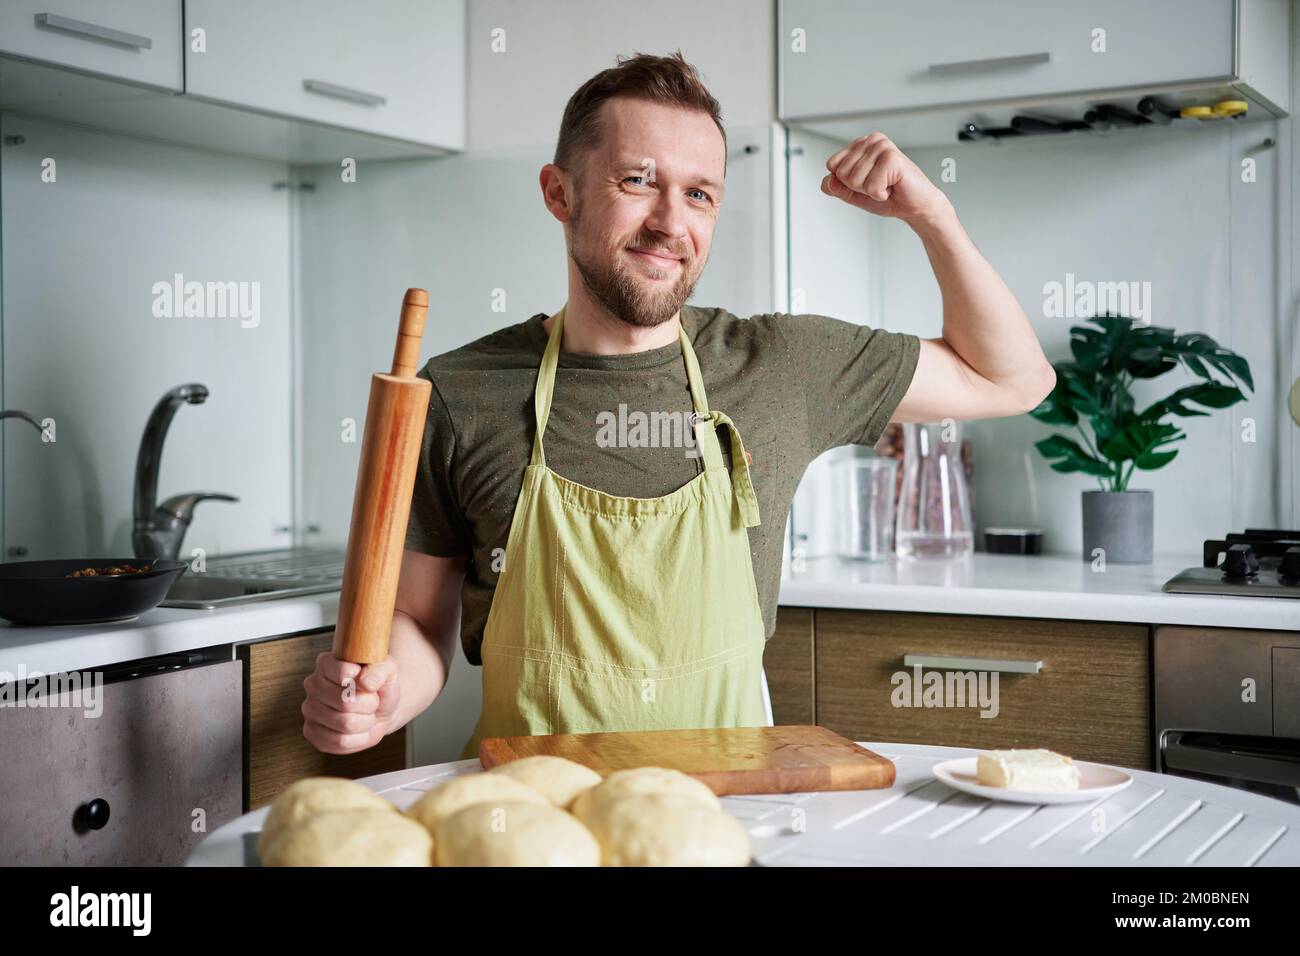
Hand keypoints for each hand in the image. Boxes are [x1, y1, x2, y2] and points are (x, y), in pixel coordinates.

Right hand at [301, 652, 399, 754]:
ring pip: (345, 724)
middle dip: (369, 705)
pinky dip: (358, 739)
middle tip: (372, 701)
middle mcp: (312, 684)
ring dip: (366, 722)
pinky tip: (360, 729)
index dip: (364, 682)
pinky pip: (339, 742)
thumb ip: (380, 670)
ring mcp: (310, 710)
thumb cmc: (380, 685)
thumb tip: (365, 684)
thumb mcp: (388, 670)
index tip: (370, 684)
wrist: (379, 708)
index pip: (344, 672)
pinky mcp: (312, 733)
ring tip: (366, 714)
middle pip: (345, 702)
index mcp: (326, 662)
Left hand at [821, 132, 951, 225]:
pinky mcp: (892, 158)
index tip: (866, 183)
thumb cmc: (888, 196)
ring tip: (887, 185)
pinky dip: (880, 194)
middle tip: (879, 185)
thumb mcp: (853, 193)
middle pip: (842, 173)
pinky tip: (893, 187)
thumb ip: (836, 187)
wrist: (915, 206)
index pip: (832, 165)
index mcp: (860, 144)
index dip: (847, 182)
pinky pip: (870, 186)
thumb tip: (828, 180)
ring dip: (871, 191)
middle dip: (859, 187)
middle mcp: (871, 140)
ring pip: (854, 180)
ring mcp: (882, 146)